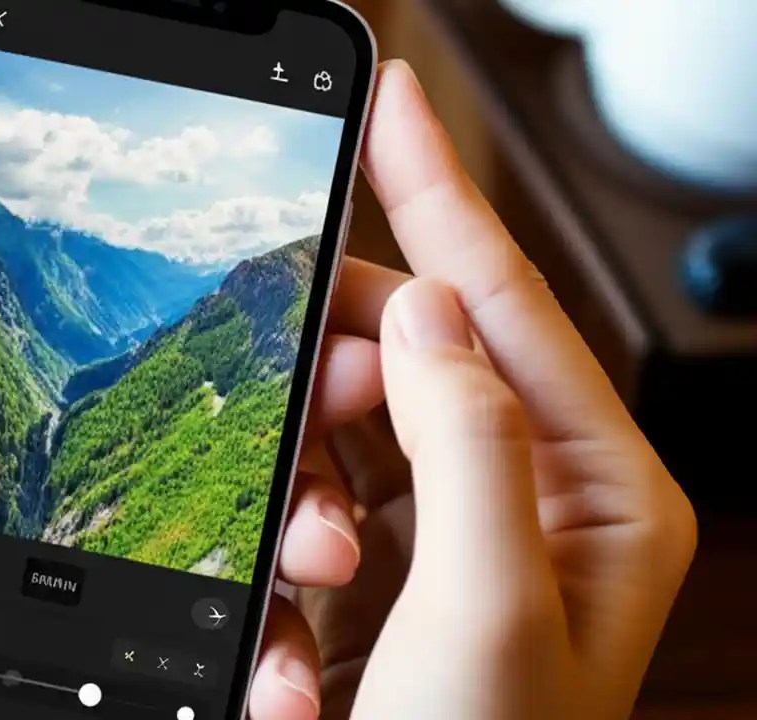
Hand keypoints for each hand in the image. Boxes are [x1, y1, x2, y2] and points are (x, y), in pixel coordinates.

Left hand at [0, 239, 395, 713]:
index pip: (95, 464)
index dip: (194, 415)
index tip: (284, 367)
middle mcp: (29, 618)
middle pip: (179, 539)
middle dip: (282, 493)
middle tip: (326, 465)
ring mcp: (70, 694)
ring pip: (212, 632)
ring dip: (293, 594)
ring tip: (326, 558)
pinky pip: (195, 710)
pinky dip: (264, 694)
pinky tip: (290, 687)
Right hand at [276, 61, 697, 719]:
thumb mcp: (488, 610)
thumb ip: (465, 439)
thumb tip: (419, 310)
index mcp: (594, 492)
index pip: (503, 301)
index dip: (438, 187)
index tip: (384, 100)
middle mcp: (524, 498)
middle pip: (406, 357)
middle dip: (331, 376)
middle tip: (292, 402)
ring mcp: (443, 535)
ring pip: (340, 426)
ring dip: (297, 486)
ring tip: (305, 575)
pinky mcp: (376, 572)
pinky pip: (302, 501)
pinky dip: (276, 549)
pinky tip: (290, 643)